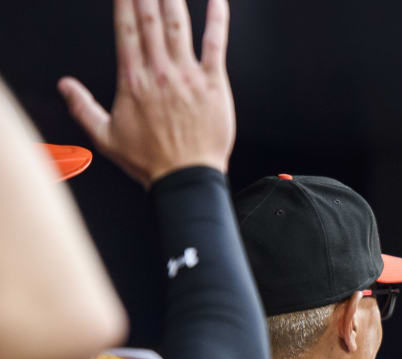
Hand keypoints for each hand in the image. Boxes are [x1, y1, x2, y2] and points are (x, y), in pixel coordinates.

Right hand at [58, 0, 234, 186]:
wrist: (186, 178)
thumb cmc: (150, 160)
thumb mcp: (104, 136)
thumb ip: (83, 107)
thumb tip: (65, 86)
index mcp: (133, 80)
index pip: (126, 29)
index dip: (125, 2)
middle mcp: (159, 72)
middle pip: (150, 20)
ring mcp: (187, 76)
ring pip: (178, 26)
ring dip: (173, 0)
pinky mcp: (213, 84)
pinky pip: (215, 45)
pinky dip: (217, 21)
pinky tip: (217, 2)